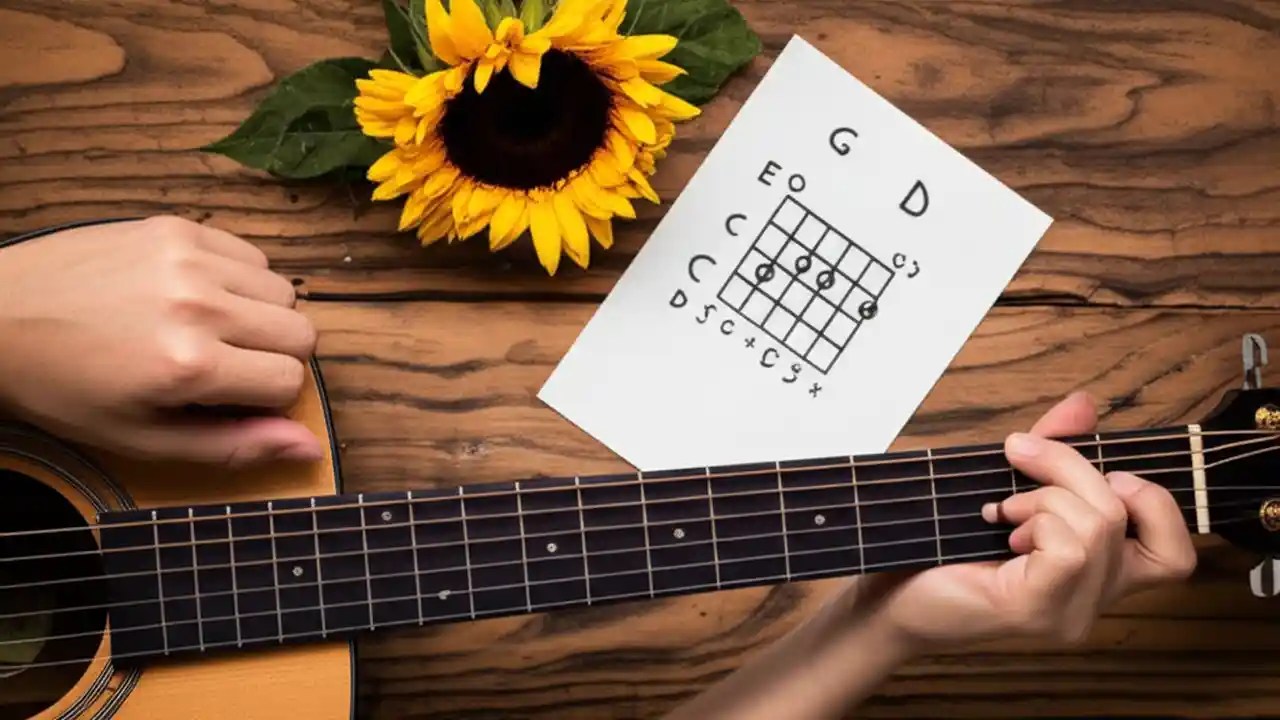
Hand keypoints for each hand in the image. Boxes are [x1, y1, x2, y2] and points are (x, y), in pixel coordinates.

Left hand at [0, 217, 322, 465]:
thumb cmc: (67, 389)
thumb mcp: (144, 439)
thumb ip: (234, 446)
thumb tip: (310, 446)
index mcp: (189, 365)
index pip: (291, 380)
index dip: (268, 398)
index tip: (229, 398)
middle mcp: (198, 305)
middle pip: (301, 332)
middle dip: (276, 357)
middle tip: (227, 365)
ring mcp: (189, 259)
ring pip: (284, 290)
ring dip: (262, 315)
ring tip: (212, 328)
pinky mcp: (178, 228)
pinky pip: (253, 254)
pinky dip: (241, 279)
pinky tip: (198, 295)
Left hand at [847, 392, 1196, 653]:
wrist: (885, 593)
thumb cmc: (941, 546)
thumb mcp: (1007, 485)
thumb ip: (1053, 451)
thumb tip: (1083, 406)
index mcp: (1096, 576)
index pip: (1174, 555)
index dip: (1152, 501)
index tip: (1097, 474)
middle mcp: (1094, 603)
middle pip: (1132, 515)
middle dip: (1073, 466)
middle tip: (1017, 459)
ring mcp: (1069, 614)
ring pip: (1100, 525)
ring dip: (1045, 495)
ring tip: (1003, 510)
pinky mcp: (1037, 611)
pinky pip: (1071, 547)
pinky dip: (1037, 519)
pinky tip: (1002, 530)